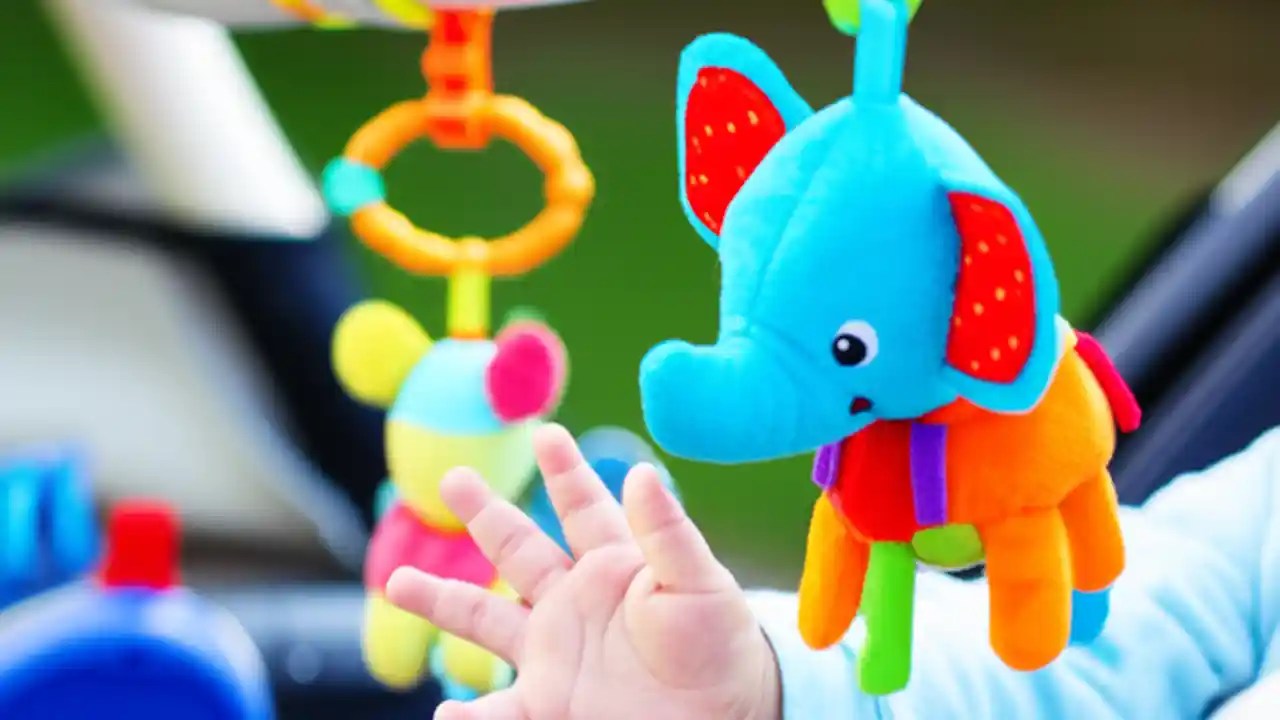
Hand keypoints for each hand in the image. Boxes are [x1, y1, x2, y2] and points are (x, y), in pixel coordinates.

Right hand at [385, 424, 781, 719]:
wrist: (726, 716)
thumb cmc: (721, 646)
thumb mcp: (700, 585)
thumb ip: (666, 533)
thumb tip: (641, 470)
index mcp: (615, 565)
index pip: (583, 507)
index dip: (564, 470)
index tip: (547, 432)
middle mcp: (576, 603)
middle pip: (518, 549)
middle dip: (485, 514)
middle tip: (451, 477)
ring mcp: (557, 653)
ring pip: (485, 621)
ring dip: (442, 602)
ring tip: (395, 583)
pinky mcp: (551, 705)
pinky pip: (499, 713)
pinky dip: (469, 719)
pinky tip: (447, 716)